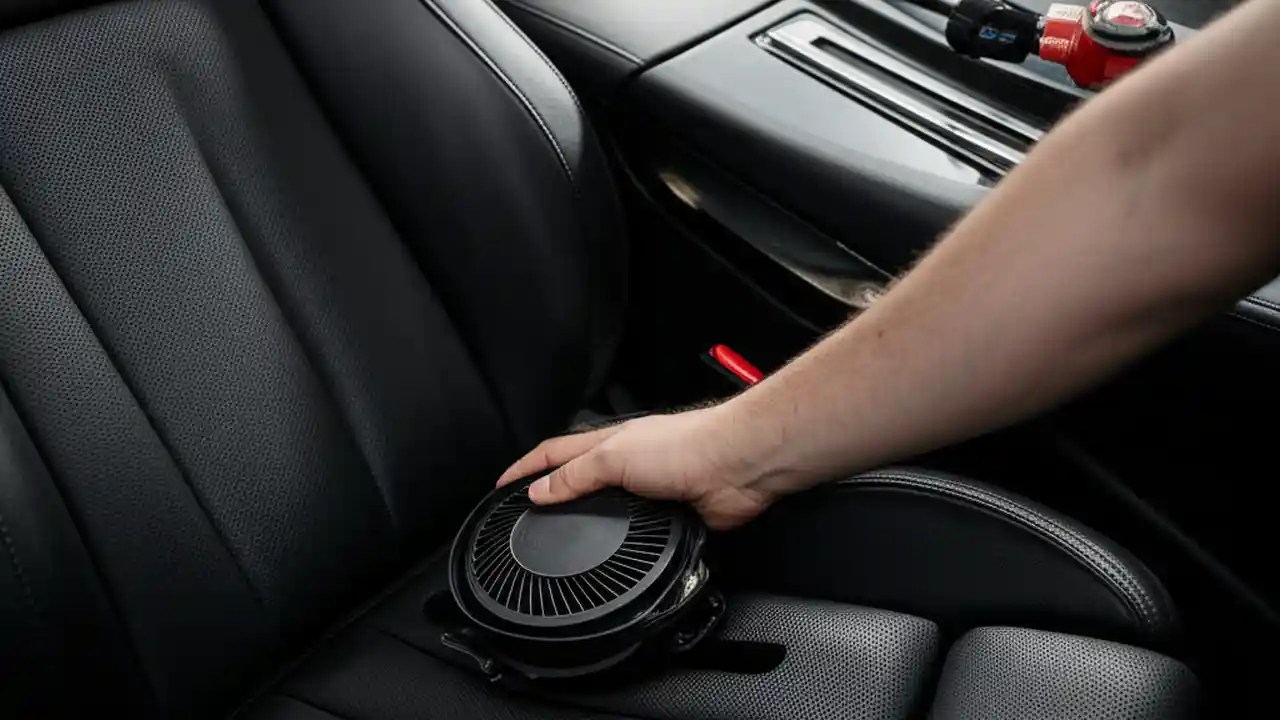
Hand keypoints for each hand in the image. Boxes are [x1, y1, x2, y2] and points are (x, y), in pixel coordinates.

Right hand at [496, 408, 775, 529]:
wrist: (735, 466)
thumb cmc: (682, 446)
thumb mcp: (614, 456)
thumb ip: (576, 476)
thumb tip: (538, 492)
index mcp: (608, 443)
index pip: (555, 454)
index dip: (525, 469)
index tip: (499, 486)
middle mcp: (626, 466)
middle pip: (578, 483)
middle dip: (550, 496)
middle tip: (522, 520)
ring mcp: (648, 493)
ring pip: (607, 513)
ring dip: (586, 525)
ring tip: (559, 546)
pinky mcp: (670, 520)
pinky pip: (638, 538)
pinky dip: (623, 548)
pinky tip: (611, 561)